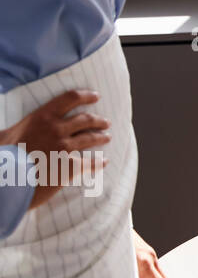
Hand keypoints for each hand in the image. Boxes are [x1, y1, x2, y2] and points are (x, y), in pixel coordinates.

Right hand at [0, 90, 110, 209]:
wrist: (6, 181)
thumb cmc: (3, 158)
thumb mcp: (3, 137)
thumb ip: (9, 131)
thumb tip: (5, 133)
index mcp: (42, 117)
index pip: (70, 98)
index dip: (86, 96)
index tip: (96, 96)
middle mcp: (57, 129)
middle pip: (86, 119)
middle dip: (98, 120)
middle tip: (106, 122)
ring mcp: (65, 147)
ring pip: (91, 138)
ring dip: (101, 137)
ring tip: (107, 137)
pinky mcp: (70, 166)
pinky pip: (90, 162)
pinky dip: (99, 162)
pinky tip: (104, 162)